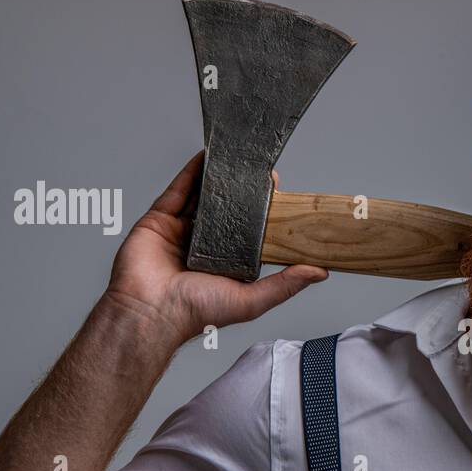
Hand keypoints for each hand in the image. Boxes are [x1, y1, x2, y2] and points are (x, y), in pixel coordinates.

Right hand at [103, 151, 328, 345]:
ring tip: (234, 159)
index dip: (263, 213)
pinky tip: (206, 159)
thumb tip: (320, 272)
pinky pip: (177, 191)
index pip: (249, 232)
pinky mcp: (159, 220)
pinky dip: (191, 173)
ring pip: (201, 197)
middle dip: (240, 192)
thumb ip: (285, 284)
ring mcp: (181, 231)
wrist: (151, 311)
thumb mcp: (251, 299)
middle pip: (225, 211)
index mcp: (226, 264)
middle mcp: (204, 247)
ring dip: (217, 179)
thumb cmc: (197, 312)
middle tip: (258, 172)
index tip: (278, 194)